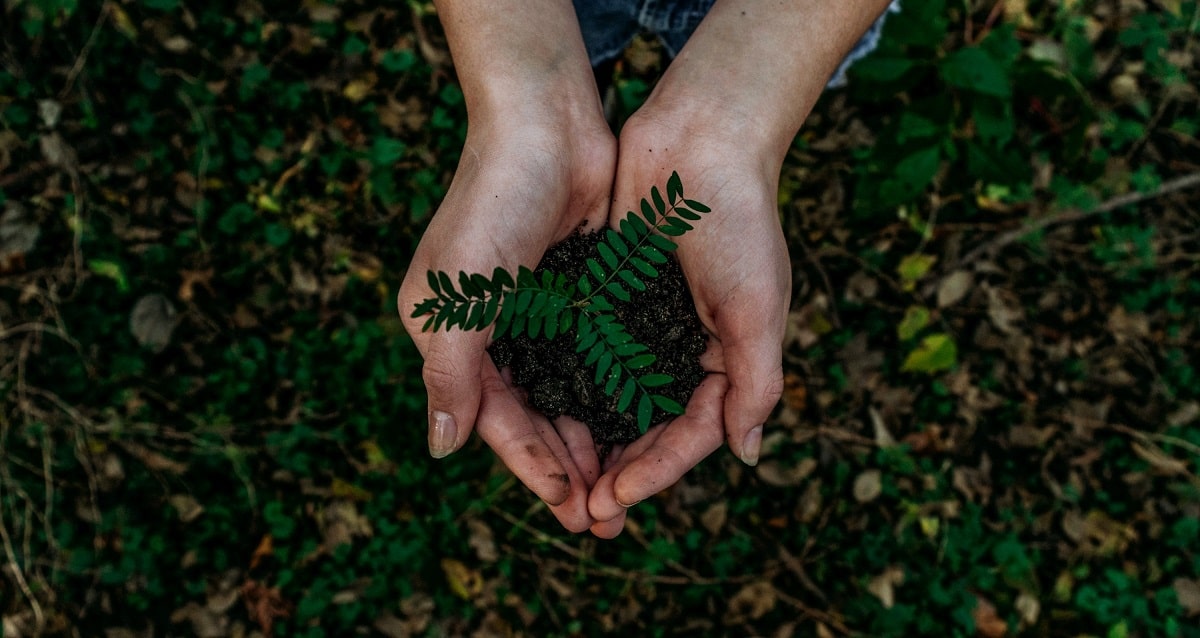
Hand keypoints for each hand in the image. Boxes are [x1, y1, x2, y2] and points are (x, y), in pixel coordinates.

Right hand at [397, 116, 616, 531]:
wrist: (546, 125)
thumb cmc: (492, 205)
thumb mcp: (458, 298)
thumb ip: (450, 375)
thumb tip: (442, 450)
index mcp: (451, 336)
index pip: (494, 420)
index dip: (531, 467)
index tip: (570, 508)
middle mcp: (492, 331)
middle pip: (533, 417)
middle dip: (567, 467)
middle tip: (605, 517)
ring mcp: (538, 313)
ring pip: (568, 395)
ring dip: (593, 440)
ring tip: (625, 486)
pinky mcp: (578, 293)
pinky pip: (596, 358)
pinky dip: (613, 394)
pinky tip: (639, 425)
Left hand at [586, 112, 790, 534]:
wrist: (700, 139)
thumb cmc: (739, 221)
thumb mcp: (758, 307)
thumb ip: (755, 382)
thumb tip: (747, 455)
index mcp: (726, 359)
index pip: (690, 434)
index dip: (655, 472)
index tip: (615, 499)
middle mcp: (683, 350)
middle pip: (648, 429)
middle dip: (619, 472)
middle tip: (582, 513)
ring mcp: (644, 326)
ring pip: (612, 400)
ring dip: (589, 442)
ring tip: (559, 482)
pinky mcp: (608, 298)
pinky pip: (586, 354)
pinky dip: (568, 387)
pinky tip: (540, 414)